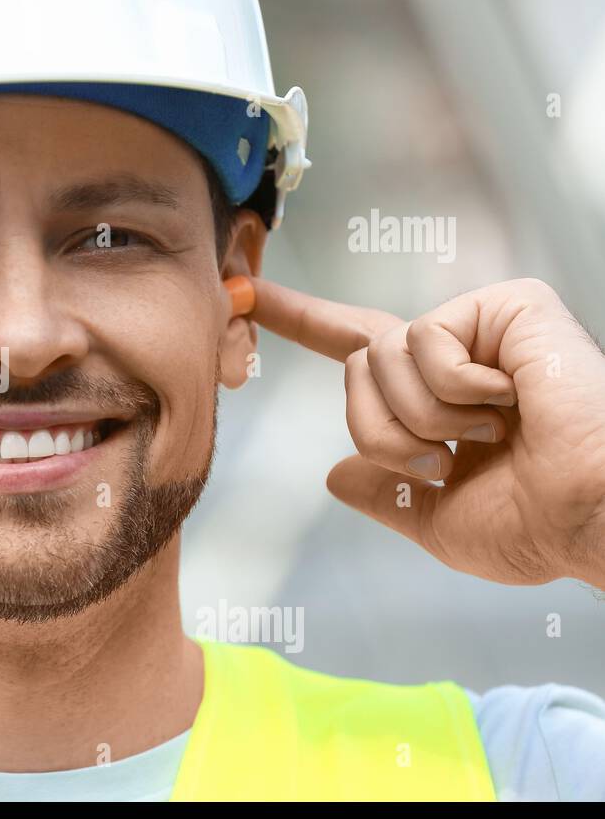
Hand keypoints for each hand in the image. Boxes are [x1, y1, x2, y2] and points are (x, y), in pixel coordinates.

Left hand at [250, 276, 604, 588]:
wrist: (591, 519)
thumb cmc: (535, 526)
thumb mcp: (440, 523)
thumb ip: (386, 495)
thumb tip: (336, 474)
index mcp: (438, 400)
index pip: (355, 349)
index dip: (300, 320)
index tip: (248, 291)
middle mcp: (455, 356)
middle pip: (355, 368)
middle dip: (382, 432)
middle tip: (444, 464)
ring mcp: (481, 327)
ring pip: (379, 358)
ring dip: (421, 419)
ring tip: (488, 436)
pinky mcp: (509, 305)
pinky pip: (426, 341)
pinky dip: (458, 390)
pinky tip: (515, 402)